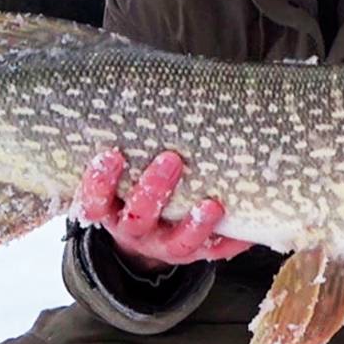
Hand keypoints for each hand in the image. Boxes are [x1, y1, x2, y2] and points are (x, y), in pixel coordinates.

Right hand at [77, 149, 253, 271]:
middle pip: (139, 216)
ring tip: (211, 205)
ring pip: (177, 241)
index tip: (111, 154)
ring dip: (195, 224)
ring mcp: (164, 245)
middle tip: (171, 159)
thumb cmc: (132, 187)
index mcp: (110, 209)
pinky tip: (247, 232)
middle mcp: (134, 230)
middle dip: (153, 190)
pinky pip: (214, 251)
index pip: (96, 199)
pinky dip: (231, 242)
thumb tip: (137, 90)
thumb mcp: (118, 174)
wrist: (145, 235)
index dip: (100, 181)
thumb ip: (125, 145)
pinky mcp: (194, 253)